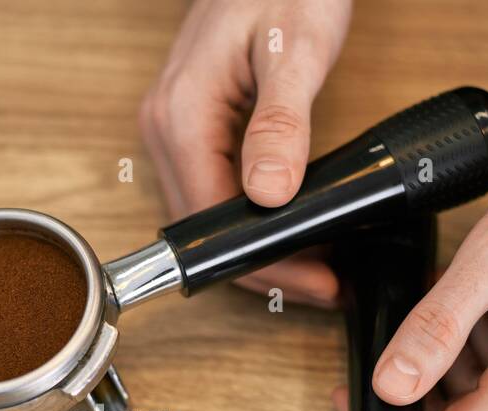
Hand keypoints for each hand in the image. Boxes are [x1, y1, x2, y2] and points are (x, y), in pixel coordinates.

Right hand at [140, 0, 351, 307]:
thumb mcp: (295, 49)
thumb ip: (282, 123)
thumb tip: (270, 196)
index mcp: (180, 115)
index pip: (213, 221)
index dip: (264, 262)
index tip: (313, 282)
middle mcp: (164, 128)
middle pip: (204, 231)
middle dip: (263, 269)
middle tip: (323, 285)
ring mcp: (173, 129)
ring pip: (207, 217)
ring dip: (256, 249)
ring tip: (315, 265)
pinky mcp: (192, 127)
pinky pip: (214, 190)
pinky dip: (250, 219)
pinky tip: (288, 225)